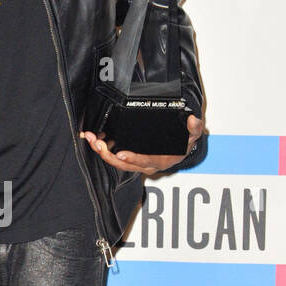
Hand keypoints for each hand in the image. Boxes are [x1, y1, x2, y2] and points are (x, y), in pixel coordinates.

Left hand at [80, 114, 204, 175]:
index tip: (121, 154)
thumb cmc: (182, 144)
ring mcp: (136, 163)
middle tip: (97, 143)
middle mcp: (147, 165)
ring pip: (116, 161)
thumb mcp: (192, 135)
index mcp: (161, 161)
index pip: (146, 161)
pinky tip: (94, 139)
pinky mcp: (129, 158)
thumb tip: (194, 120)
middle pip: (125, 164)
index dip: (133, 158)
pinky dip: (102, 149)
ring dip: (101, 151)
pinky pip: (113, 157)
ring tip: (91, 139)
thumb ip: (194, 128)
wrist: (178, 150)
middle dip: (108, 155)